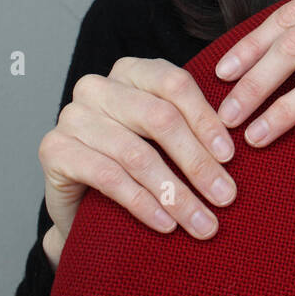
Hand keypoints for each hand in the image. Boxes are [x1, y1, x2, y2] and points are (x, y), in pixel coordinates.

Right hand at [37, 57, 237, 267]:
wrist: (83, 203)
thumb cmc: (135, 165)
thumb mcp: (167, 140)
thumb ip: (194, 130)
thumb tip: (241, 148)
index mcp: (131, 71)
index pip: (175, 85)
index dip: (206, 120)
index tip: (232, 157)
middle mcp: (97, 87)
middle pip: (159, 118)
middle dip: (197, 162)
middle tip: (226, 197)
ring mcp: (71, 117)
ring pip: (137, 154)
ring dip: (176, 194)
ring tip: (203, 222)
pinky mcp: (53, 150)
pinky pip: (109, 178)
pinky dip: (144, 204)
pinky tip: (167, 225)